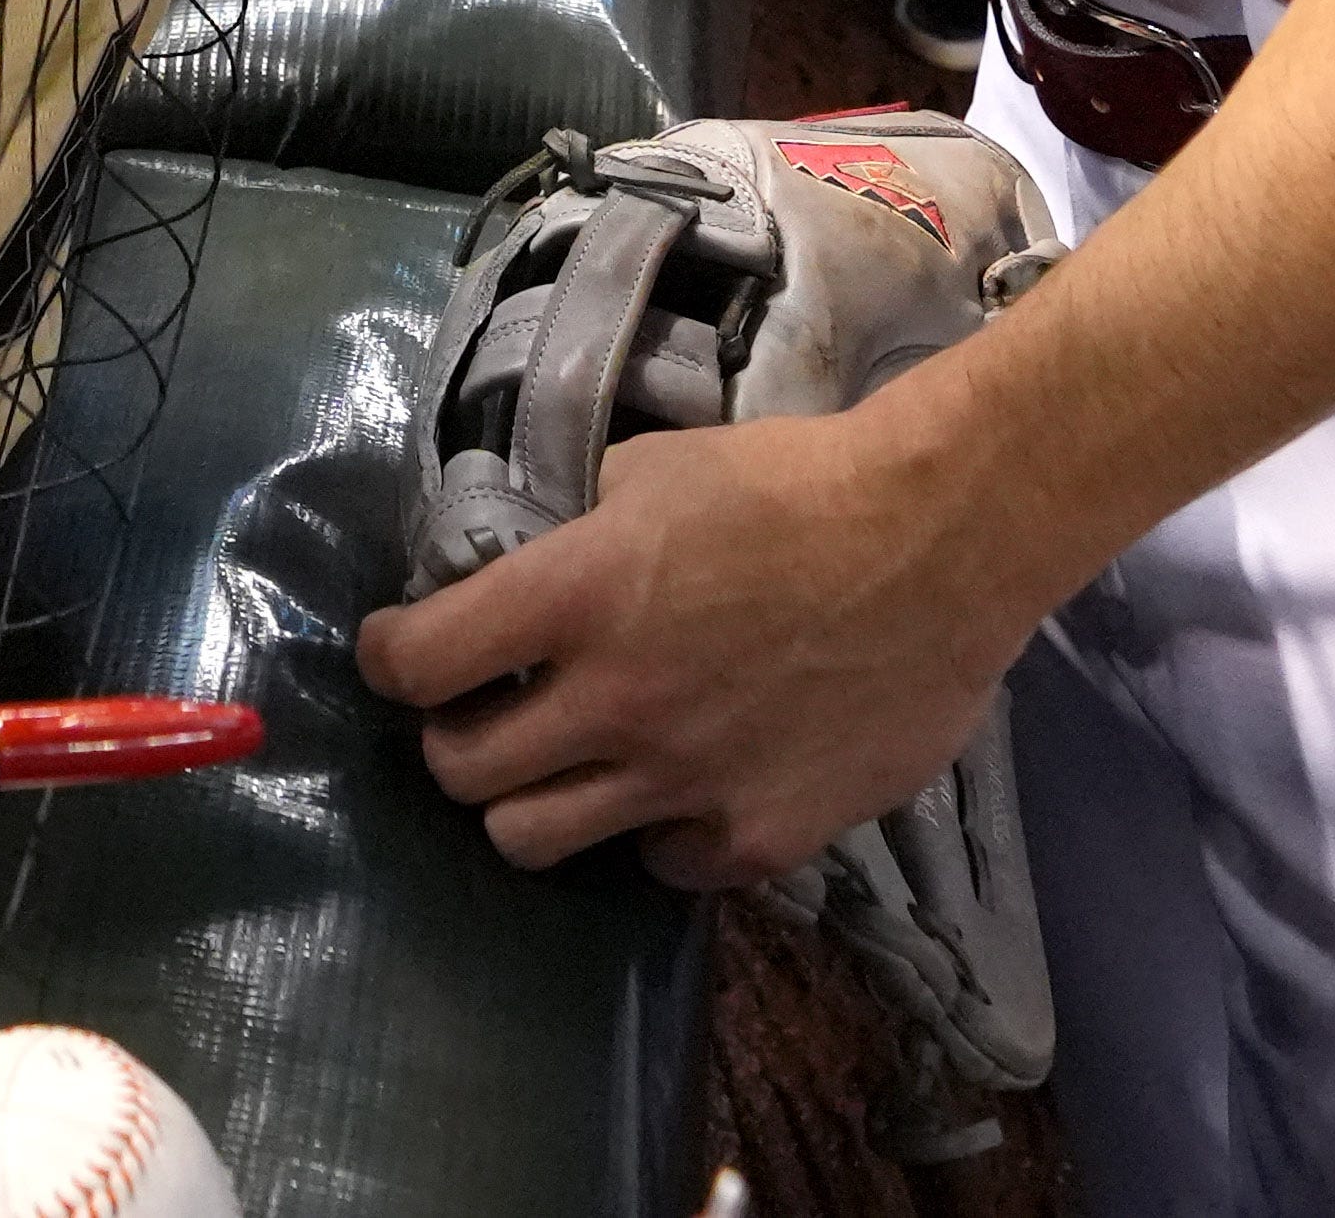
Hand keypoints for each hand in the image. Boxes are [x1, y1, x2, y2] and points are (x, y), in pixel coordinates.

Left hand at [355, 405, 1036, 890]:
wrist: (943, 539)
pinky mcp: (756, 836)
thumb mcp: (655, 470)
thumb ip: (581, 531)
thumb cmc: (799, 480)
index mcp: (576, 596)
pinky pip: (659, 865)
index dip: (391, 659)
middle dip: (452, 740)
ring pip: (532, 840)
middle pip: (460, 773)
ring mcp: (683, 781)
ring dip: (531, 801)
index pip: (417, 664)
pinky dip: (654, 833)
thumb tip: (536, 563)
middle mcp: (613, 701)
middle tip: (482, 713)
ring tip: (565, 766)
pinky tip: (680, 788)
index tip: (398, 652)